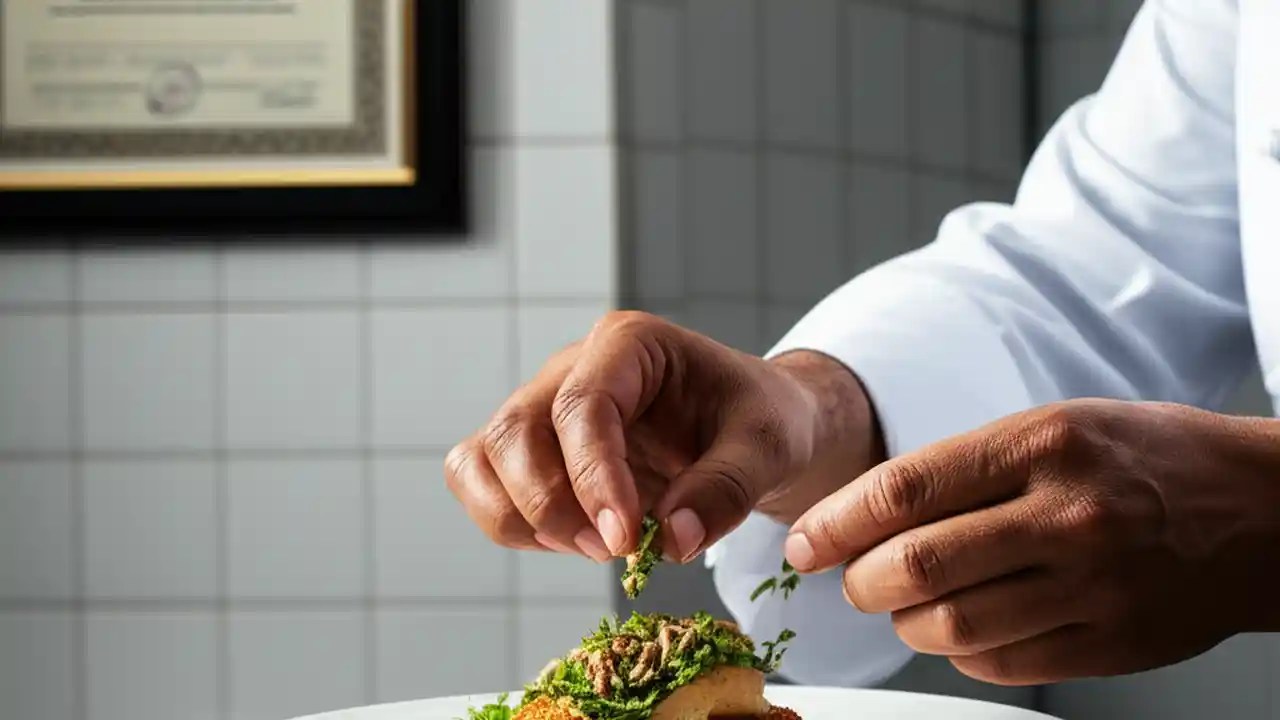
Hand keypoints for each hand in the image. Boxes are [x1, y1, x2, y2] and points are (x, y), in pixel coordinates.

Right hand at [444, 311, 880, 562]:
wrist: (752, 427)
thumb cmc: (759, 420)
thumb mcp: (769, 447)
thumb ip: (727, 488)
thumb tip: (672, 540)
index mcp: (630, 344)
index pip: (583, 405)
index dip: (592, 477)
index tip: (622, 540)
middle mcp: (572, 367)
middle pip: (515, 431)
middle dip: (551, 505)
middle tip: (613, 551)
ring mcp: (543, 406)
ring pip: (482, 458)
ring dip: (523, 518)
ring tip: (594, 548)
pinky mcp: (532, 449)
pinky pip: (482, 483)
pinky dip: (513, 524)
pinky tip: (574, 542)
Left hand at [785, 399, 1279, 684]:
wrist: (1256, 509)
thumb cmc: (1136, 458)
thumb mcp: (1050, 427)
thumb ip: (961, 469)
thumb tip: (863, 518)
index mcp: (1040, 444)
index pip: (903, 490)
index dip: (835, 524)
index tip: (804, 543)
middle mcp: (1065, 515)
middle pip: (914, 568)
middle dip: (857, 581)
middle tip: (850, 578)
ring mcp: (1092, 586)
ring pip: (949, 628)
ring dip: (903, 622)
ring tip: (906, 603)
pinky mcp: (1110, 644)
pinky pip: (998, 664)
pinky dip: (959, 651)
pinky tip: (965, 625)